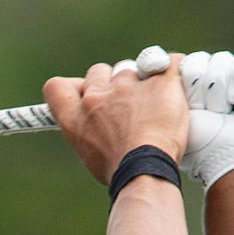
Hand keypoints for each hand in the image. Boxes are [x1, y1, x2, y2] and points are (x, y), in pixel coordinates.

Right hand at [47, 51, 191, 191]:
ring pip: (132, 68)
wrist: (145, 172)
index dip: (73, 87)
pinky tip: (176, 84)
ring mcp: (127, 86)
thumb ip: (87, 131)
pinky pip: (169, 62)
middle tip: (126, 105)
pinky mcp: (158, 82)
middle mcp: (97, 96)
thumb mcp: (89, 154)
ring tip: (156, 107)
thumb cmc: (119, 170)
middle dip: (110, 82)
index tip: (85, 94)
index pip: (56, 87)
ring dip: (141, 82)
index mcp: (75, 116)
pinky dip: (173, 69)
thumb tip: (93, 128)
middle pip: (98, 71)